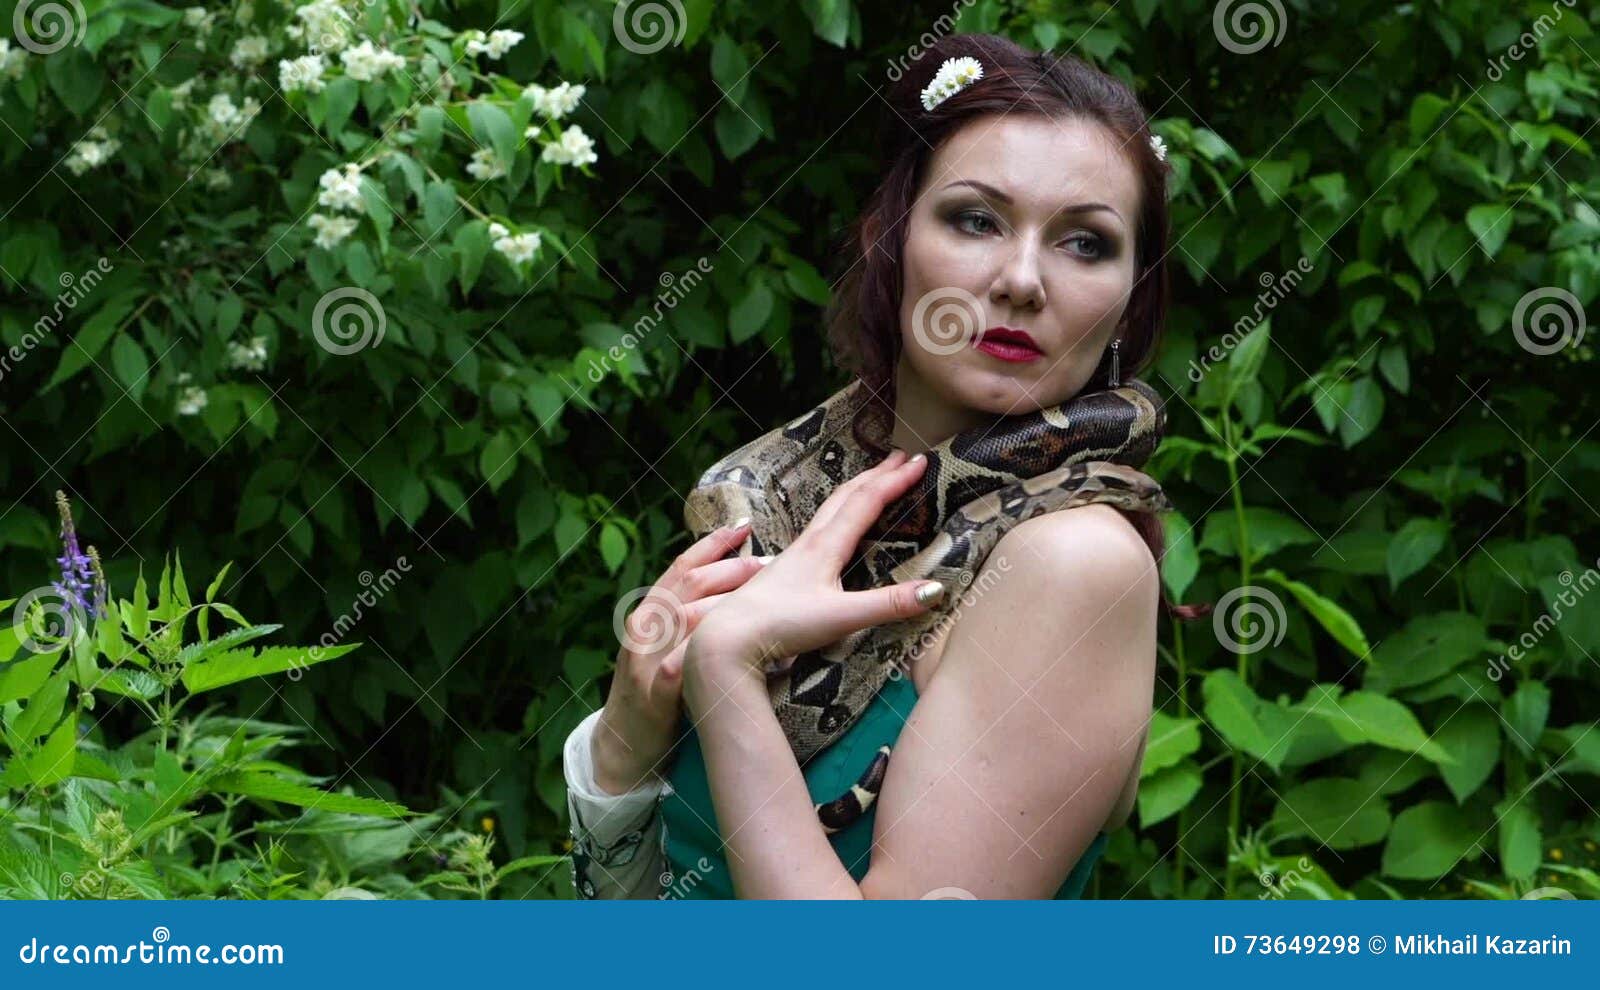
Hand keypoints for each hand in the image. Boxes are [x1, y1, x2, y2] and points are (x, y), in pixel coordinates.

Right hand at [592, 520, 769, 793]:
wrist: (619, 747)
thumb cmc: (652, 694)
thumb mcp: (664, 647)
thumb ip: (687, 620)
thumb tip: (732, 592)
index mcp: (647, 614)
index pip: (681, 568)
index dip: (711, 544)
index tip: (743, 526)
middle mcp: (644, 628)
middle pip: (690, 585)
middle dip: (732, 568)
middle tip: (771, 562)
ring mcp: (646, 659)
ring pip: (690, 617)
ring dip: (730, 603)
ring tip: (768, 598)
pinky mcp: (655, 692)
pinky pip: (689, 664)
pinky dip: (718, 654)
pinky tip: (749, 647)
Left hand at [684, 448, 947, 687]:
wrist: (728, 640)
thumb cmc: (781, 625)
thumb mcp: (842, 617)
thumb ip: (889, 605)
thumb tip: (936, 590)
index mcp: (826, 546)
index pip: (867, 502)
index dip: (895, 480)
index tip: (921, 460)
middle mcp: (809, 543)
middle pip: (847, 496)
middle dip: (877, 474)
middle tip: (902, 457)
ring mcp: (793, 555)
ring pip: (829, 510)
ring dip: (856, 490)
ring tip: (872, 480)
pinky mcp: (783, 571)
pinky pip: (817, 529)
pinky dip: (836, 515)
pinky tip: (831, 529)